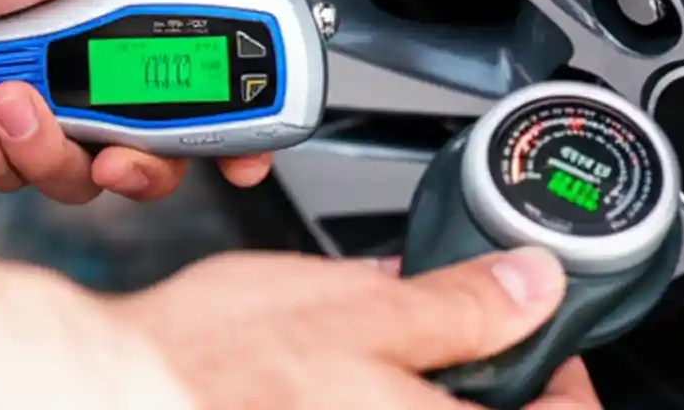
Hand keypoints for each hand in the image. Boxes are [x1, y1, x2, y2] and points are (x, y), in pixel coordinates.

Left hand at [0, 0, 268, 201]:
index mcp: (115, 8)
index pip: (196, 70)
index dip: (228, 116)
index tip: (243, 148)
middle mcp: (81, 63)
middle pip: (148, 146)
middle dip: (136, 159)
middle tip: (117, 146)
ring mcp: (33, 106)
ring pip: (75, 173)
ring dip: (37, 138)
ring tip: (3, 87)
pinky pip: (7, 175)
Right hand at [111, 247, 602, 407]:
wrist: (115, 397)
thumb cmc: (215, 365)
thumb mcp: (358, 306)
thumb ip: (462, 303)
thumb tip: (532, 285)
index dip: (567, 379)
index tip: (553, 343)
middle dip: (492, 376)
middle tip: (480, 330)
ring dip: (431, 383)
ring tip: (404, 338)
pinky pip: (373, 408)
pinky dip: (379, 388)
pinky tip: (347, 361)